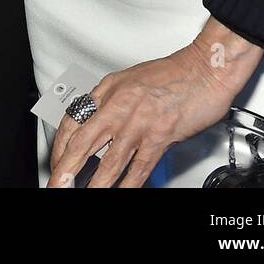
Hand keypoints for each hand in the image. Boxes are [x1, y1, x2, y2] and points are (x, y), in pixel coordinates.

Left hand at [48, 21, 262, 187]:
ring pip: (108, 161)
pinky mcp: (160, 136)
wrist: (205, 68)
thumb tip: (100, 124)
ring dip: (95, 185)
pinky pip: (139, 168)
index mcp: (110, 88)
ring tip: (85, 195)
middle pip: (83, 142)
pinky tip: (122, 193)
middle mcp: (119, 104)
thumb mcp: (133, 80)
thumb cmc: (174, 73)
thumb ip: (115, 101)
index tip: (57, 159)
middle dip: (67, 168)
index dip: (62, 145)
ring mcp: (138, 121)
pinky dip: (128, 186)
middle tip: (57, 184)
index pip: (74, 119)